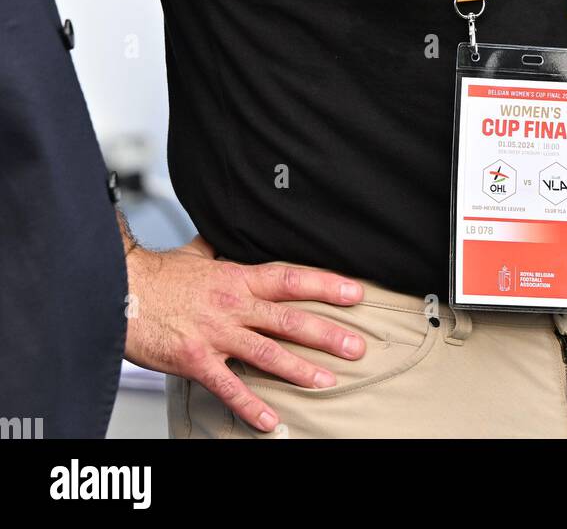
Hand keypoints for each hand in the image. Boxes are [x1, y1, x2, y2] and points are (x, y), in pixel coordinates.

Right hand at [124, 234, 366, 431]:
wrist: (119, 291)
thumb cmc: (156, 276)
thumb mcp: (193, 254)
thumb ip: (215, 249)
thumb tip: (222, 236)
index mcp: (236, 277)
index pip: (290, 278)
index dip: (325, 284)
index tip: (354, 292)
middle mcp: (233, 304)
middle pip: (289, 318)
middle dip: (327, 333)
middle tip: (357, 346)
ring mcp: (216, 333)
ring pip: (268, 352)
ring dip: (301, 369)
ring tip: (328, 381)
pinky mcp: (196, 359)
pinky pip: (229, 386)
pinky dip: (251, 405)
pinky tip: (272, 420)